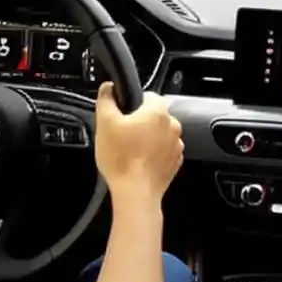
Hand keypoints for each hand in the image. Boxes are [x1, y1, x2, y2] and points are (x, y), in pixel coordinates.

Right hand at [95, 83, 182, 204]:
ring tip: (130, 151)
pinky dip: (153, 154)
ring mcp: (176, 145)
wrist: (135, 193)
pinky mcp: (175, 162)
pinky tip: (138, 162)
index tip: (122, 116)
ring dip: (147, 138)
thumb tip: (108, 88)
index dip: (132, 104)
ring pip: (159, 134)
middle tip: (122, 135)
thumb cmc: (121, 160)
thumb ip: (106, 99)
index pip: (148, 95)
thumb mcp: (104, 123)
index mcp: (157, 112)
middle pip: (154, 115)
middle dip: (139, 122)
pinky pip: (163, 151)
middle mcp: (172, 126)